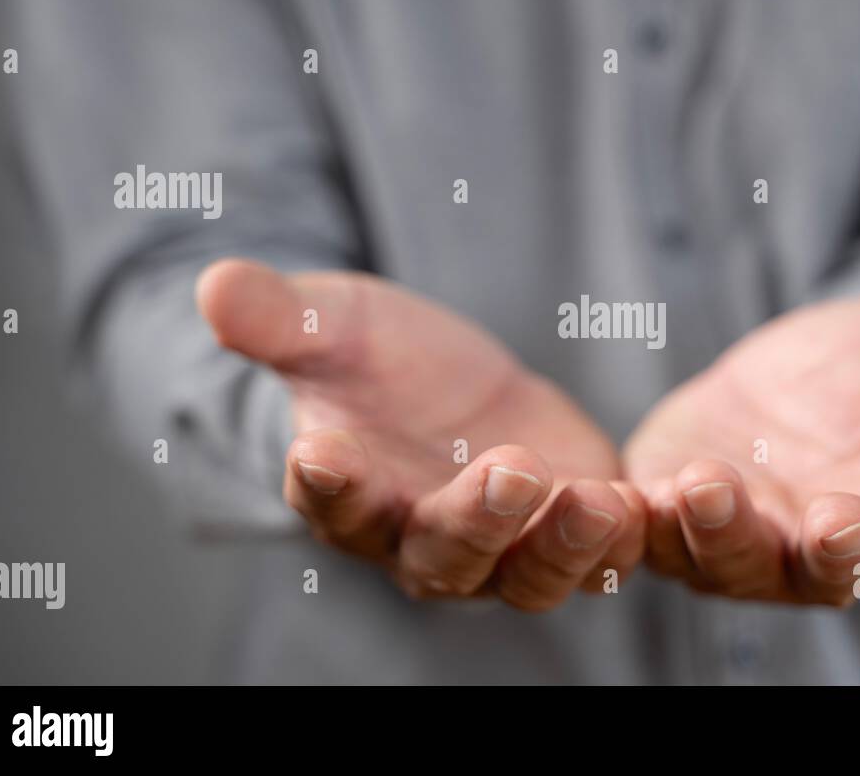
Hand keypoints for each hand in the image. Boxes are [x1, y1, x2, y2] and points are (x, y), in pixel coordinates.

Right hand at [196, 259, 643, 610]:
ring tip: (598, 500)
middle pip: (444, 555)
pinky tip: (648, 503)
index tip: (322, 451)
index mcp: (349, 492)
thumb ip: (278, 317)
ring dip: (562, 545)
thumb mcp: (332, 322)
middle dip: (475, 519)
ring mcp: (500, 547)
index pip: (329, 502)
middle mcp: (420, 539)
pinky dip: (620, 540)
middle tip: (508, 468)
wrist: (445, 386)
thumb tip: (211, 285)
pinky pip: (596, 556)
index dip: (327, 485)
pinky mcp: (565, 532)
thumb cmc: (374, 360)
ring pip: (528, 575)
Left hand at [624, 287, 859, 604]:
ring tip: (708, 482)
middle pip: (831, 565)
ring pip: (730, 557)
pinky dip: (631, 524)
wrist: (771, 387)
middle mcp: (819, 541)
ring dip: (720, 529)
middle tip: (838, 518)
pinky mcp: (666, 515)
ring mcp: (739, 539)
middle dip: (834, 546)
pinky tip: (619, 497)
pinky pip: (645, 536)